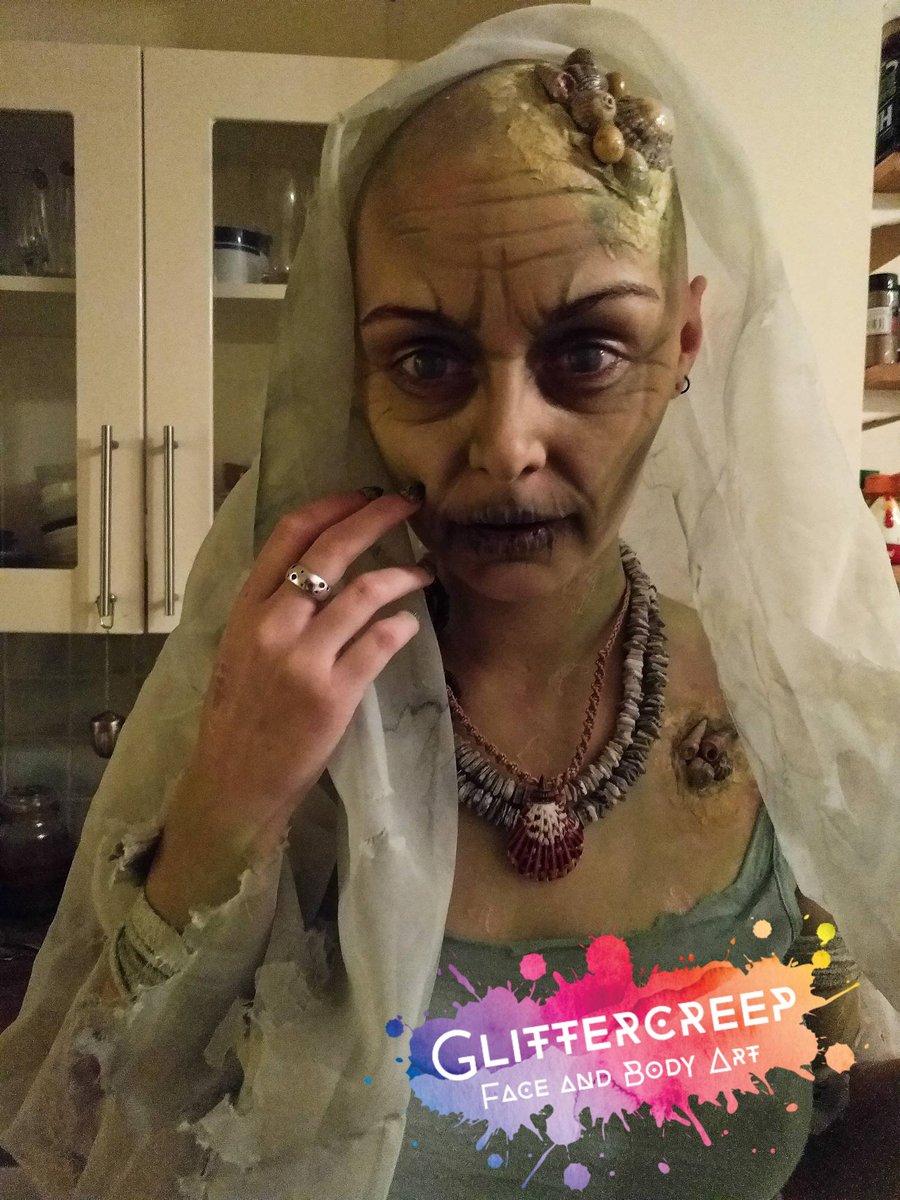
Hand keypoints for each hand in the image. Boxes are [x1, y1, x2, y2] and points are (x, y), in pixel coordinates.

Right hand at [145, 489, 430, 926]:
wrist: (234, 781)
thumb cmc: (239, 716)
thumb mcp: (240, 650)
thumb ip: (271, 610)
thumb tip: (316, 572)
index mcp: (246, 609)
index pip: (288, 535)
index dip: (330, 506)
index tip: (361, 494)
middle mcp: (272, 625)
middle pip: (331, 551)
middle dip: (376, 518)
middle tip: (408, 505)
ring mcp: (303, 659)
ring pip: (364, 592)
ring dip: (403, 573)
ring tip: (425, 569)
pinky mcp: (333, 694)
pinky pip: (379, 643)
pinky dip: (402, 625)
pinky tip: (411, 621)